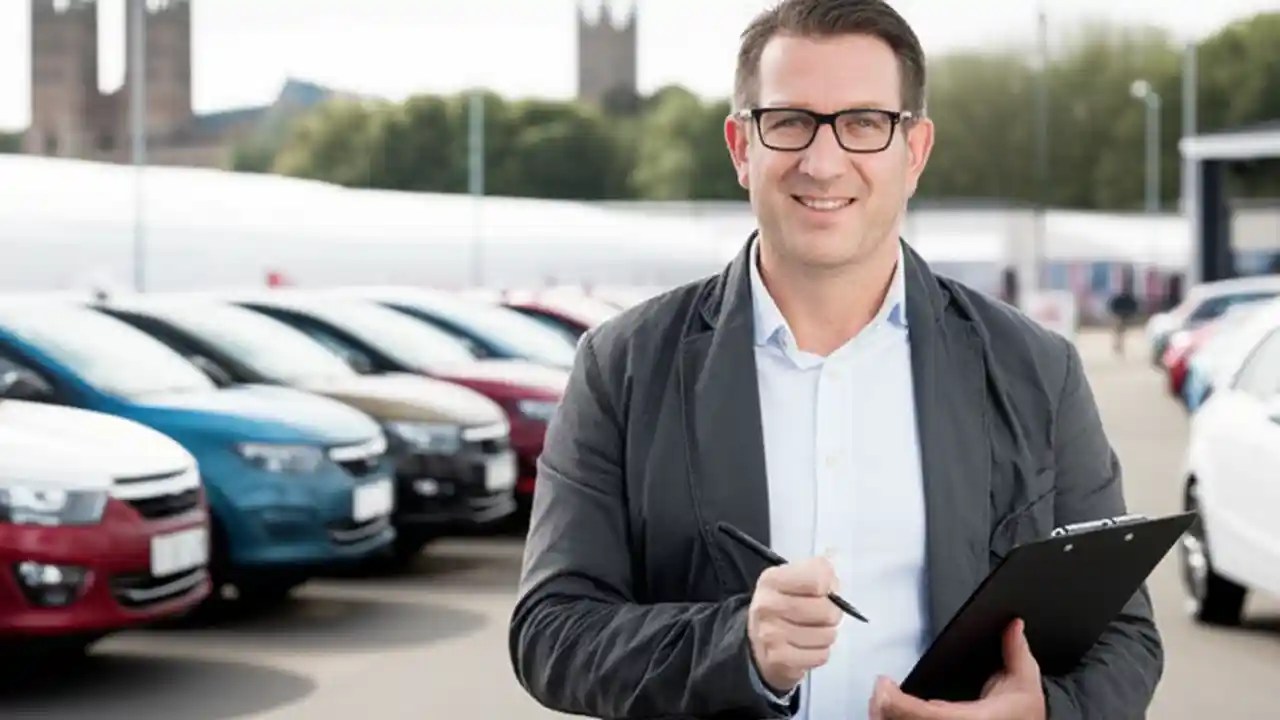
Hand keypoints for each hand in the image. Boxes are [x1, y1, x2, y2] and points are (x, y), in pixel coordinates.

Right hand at [747, 555, 842, 692]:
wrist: (757, 642)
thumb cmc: (783, 605)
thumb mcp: (793, 578)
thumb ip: (819, 570)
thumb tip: (834, 574)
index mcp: (771, 579)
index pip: (818, 579)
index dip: (830, 586)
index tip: (824, 591)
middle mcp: (767, 605)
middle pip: (825, 610)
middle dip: (832, 614)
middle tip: (823, 615)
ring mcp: (771, 634)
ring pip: (826, 635)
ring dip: (827, 635)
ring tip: (813, 631)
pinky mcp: (779, 659)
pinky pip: (821, 656)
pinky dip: (820, 652)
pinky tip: (807, 647)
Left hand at [868, 618, 1045, 719]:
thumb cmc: (1022, 717)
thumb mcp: (1024, 683)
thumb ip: (1015, 652)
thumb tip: (1013, 625)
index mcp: (971, 719)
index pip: (925, 715)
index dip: (897, 702)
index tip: (884, 684)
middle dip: (882, 706)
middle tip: (880, 687)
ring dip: (883, 715)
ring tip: (882, 698)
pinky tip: (890, 712)